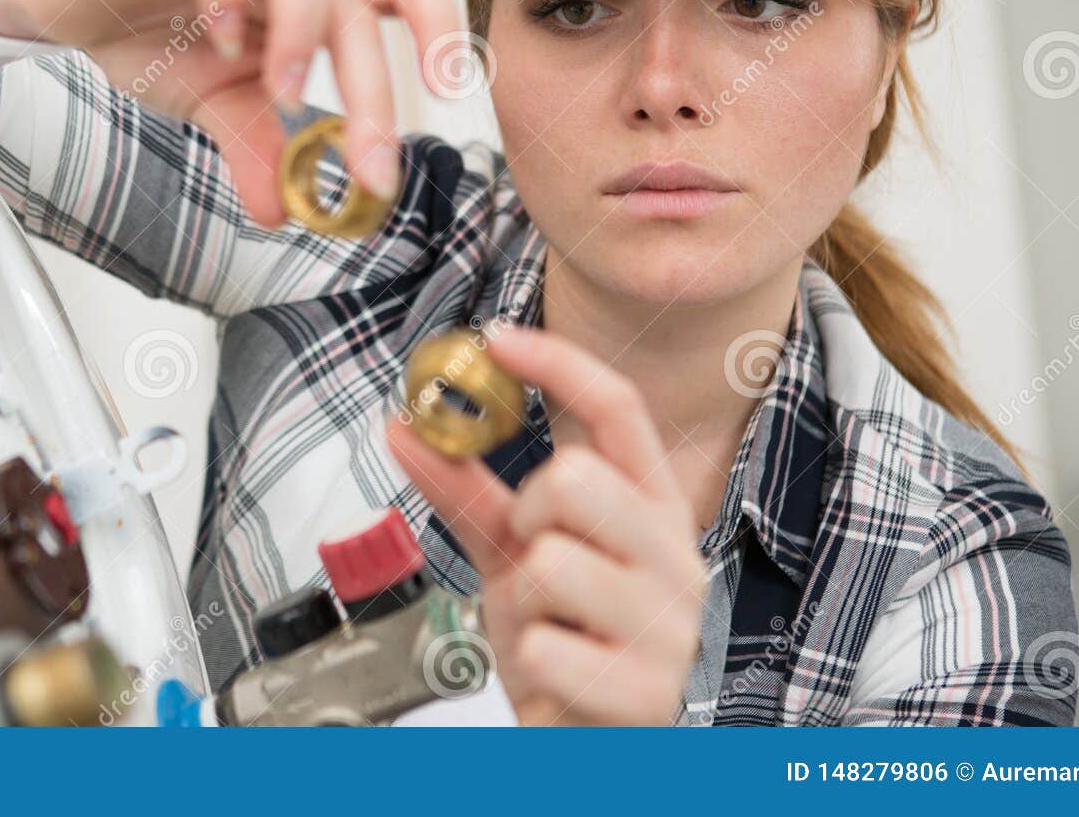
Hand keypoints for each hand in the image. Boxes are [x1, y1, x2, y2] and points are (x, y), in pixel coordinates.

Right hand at [0, 0, 462, 227]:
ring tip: (282, 94)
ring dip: (304, 27)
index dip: (443, 29)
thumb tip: (280, 215)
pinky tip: (219, 37)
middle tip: (364, 168)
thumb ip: (256, 150)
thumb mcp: (216, 107)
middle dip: (373, 91)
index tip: (451, 98)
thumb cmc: (155, 32)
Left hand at [388, 325, 706, 724]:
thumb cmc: (563, 635)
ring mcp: (668, 626)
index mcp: (651, 508)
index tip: (496, 338)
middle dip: (528, 516)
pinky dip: (529, 662)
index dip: (559, 365)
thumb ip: (467, 489)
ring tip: (545, 626)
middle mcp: (675, 556)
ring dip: (522, 601)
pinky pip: (545, 647)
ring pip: (553, 564)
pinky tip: (558, 674)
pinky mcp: (646, 692)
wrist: (590, 740)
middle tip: (533, 555)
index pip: (621, 410)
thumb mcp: (512, 551)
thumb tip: (403, 426)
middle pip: (577, 478)